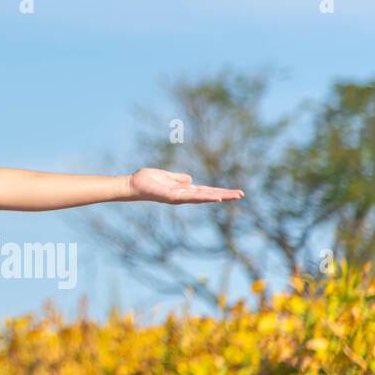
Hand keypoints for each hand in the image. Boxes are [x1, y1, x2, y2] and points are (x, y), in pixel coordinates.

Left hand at [127, 168, 243, 204]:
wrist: (133, 184)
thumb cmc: (149, 180)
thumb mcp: (168, 177)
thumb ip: (179, 179)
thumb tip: (191, 180)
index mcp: (184, 191)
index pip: (206, 192)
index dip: (220, 192)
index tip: (235, 192)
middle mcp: (183, 196)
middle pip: (208, 196)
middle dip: (225, 195)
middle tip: (241, 195)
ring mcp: (178, 197)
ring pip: (201, 197)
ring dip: (217, 196)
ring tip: (232, 196)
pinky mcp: (171, 196)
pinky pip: (188, 196)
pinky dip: (201, 197)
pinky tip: (212, 197)